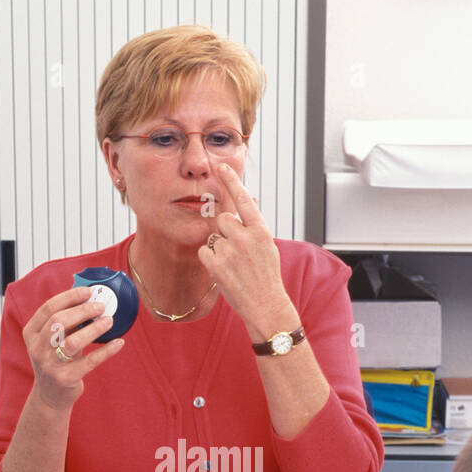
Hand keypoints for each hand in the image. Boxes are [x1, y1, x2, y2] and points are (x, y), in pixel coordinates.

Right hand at [22, 287, 123, 409]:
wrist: (50, 395)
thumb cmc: (55, 360)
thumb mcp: (52, 340)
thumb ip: (64, 322)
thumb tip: (89, 299)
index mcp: (31, 333)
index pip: (49, 308)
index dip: (69, 297)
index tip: (88, 291)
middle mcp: (37, 348)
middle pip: (59, 322)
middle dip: (83, 310)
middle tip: (101, 306)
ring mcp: (49, 365)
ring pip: (73, 341)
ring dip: (94, 329)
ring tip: (109, 321)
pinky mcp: (65, 379)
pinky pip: (90, 361)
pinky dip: (106, 351)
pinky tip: (119, 342)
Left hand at [197, 163, 298, 339]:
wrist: (265, 305)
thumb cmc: (267, 276)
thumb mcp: (267, 246)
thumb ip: (254, 225)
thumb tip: (249, 201)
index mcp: (261, 230)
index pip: (243, 199)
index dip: (231, 181)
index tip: (221, 167)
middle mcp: (245, 237)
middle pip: (222, 219)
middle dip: (225, 231)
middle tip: (237, 250)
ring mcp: (230, 251)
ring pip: (213, 236)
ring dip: (219, 247)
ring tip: (234, 265)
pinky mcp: (216, 265)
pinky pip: (204, 252)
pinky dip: (210, 260)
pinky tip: (224, 271)